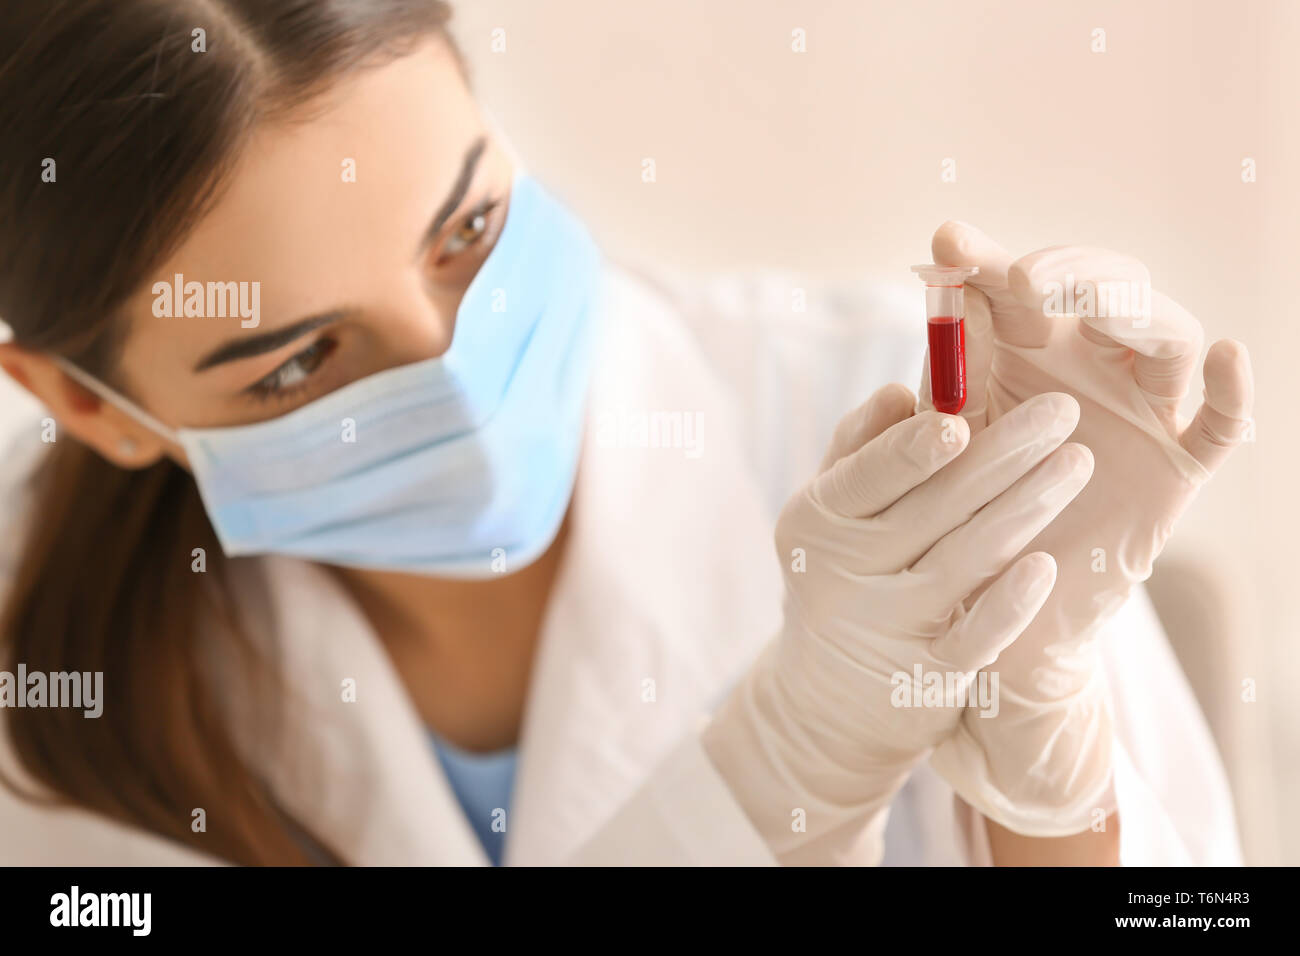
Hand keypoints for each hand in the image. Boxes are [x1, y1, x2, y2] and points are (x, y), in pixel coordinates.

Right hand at [703, 383, 1091, 863]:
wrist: (826, 703)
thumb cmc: (841, 578)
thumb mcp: (831, 516)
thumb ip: (861, 451)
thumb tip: (900, 390)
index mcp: (817, 521)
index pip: (866, 477)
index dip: (911, 451)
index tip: (960, 421)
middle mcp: (844, 573)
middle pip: (931, 509)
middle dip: (1002, 456)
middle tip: (1063, 411)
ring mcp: (887, 626)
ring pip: (963, 560)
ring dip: (1026, 507)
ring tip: (1079, 463)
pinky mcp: (929, 676)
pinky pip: (975, 637)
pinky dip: (1008, 604)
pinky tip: (1047, 566)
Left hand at [919, 222, 1254, 834]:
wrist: (983, 602)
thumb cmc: (950, 509)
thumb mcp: (938, 442)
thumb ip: (941, 376)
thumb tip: (939, 298)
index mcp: (1023, 348)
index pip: (1016, 285)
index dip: (986, 260)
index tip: (948, 244)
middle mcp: (1088, 363)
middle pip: (1102, 289)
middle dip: (1067, 274)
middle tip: (1022, 282)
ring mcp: (1141, 407)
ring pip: (1164, 337)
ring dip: (1132, 314)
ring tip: (1093, 308)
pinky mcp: (1177, 462)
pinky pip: (1221, 422)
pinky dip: (1232, 389)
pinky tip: (1226, 356)